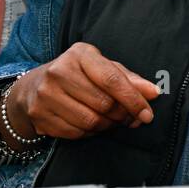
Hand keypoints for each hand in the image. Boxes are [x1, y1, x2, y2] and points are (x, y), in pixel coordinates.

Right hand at [6, 42, 159, 139]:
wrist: (33, 87)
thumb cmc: (79, 75)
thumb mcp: (104, 69)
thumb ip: (130, 80)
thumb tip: (154, 92)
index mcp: (80, 54)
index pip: (112, 80)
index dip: (133, 100)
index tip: (147, 114)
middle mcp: (59, 71)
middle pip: (104, 103)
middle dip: (123, 115)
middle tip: (130, 118)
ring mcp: (46, 94)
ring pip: (91, 121)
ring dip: (108, 126)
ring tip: (112, 121)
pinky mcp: (40, 115)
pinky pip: (76, 133)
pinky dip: (90, 133)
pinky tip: (92, 125)